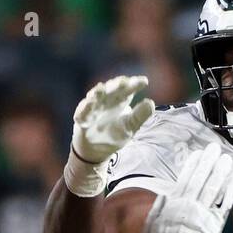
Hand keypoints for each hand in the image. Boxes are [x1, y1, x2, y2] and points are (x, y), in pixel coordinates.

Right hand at [64, 77, 154, 195]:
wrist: (96, 151)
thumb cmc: (114, 135)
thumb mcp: (130, 127)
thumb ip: (140, 116)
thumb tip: (151, 103)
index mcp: (119, 101)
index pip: (128, 90)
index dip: (134, 84)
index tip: (144, 81)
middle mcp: (106, 101)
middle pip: (111, 89)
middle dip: (116, 85)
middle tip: (124, 82)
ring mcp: (93, 108)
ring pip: (95, 97)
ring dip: (98, 92)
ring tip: (102, 88)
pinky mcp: (82, 119)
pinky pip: (83, 112)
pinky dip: (86, 108)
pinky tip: (90, 102)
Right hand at [144, 141, 232, 232]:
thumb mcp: (152, 224)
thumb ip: (159, 207)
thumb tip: (163, 196)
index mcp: (174, 203)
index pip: (186, 178)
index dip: (193, 165)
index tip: (199, 153)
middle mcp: (189, 205)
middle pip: (201, 179)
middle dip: (208, 162)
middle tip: (214, 149)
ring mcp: (203, 214)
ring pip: (213, 188)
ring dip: (220, 172)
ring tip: (226, 159)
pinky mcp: (214, 225)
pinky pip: (224, 205)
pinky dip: (230, 192)